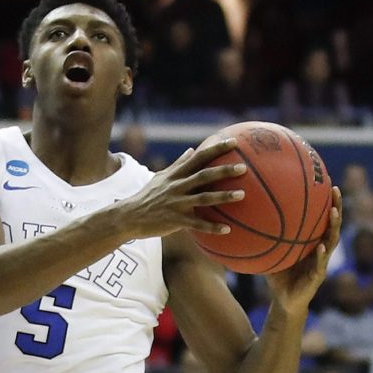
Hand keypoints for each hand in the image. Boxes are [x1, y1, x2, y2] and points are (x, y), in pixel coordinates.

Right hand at [97, 139, 247, 242]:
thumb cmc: (147, 196)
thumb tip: (192, 150)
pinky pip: (197, 225)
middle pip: (204, 175)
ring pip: (203, 198)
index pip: (199, 157)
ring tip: (242, 195)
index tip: (234, 142)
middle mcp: (177, 186)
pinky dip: (212, 227)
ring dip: (223, 196)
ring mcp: (176, 203)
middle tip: (244, 167)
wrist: (128, 216)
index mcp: (176, 175)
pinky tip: (227, 230)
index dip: (216, 149)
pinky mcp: (174, 220)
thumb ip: (178, 164)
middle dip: (224, 170)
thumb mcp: (161, 177)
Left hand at [268, 186, 342, 313]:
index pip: (322, 218)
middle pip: (332, 224)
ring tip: (334, 212)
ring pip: (332, 241)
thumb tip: (243, 219)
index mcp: (312, 242)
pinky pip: (320, 263)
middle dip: (336, 206)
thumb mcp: (271, 253)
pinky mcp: (318, 276)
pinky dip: (320, 254)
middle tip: (335, 188)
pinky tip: (320, 246)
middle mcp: (320, 249)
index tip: (325, 182)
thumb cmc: (278, 276)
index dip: (326, 201)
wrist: (284, 301)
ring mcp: (322, 262)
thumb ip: (264, 238)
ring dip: (334, 226)